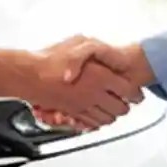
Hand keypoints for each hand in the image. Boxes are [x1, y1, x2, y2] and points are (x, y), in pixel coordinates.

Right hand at [20, 36, 144, 130]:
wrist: (29, 75)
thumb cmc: (50, 58)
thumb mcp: (78, 42)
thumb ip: (95, 47)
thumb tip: (103, 51)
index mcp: (100, 76)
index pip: (129, 90)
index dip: (136, 92)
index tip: (137, 91)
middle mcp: (94, 94)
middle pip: (122, 108)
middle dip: (127, 104)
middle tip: (128, 100)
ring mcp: (83, 106)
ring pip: (108, 118)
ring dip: (114, 114)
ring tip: (114, 108)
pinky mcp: (72, 114)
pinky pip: (92, 124)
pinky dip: (98, 122)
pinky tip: (98, 115)